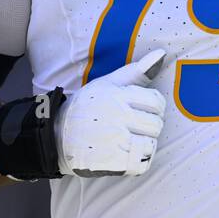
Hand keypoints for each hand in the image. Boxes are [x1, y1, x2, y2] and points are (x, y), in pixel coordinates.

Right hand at [56, 49, 166, 176]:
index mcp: (116, 95)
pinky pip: (143, 164)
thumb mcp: (108, 83)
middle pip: (156, 124)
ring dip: (144, 145)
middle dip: (148, 127)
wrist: (57, 136)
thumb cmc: (87, 107)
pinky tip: (125, 155)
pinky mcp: (112, 162)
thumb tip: (162, 53)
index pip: (156, 101)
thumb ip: (136, 71)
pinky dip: (138, 162)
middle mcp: (116, 116)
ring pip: (151, 144)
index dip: (152, 107)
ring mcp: (114, 140)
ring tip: (128, 141)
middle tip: (131, 127)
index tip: (139, 110)